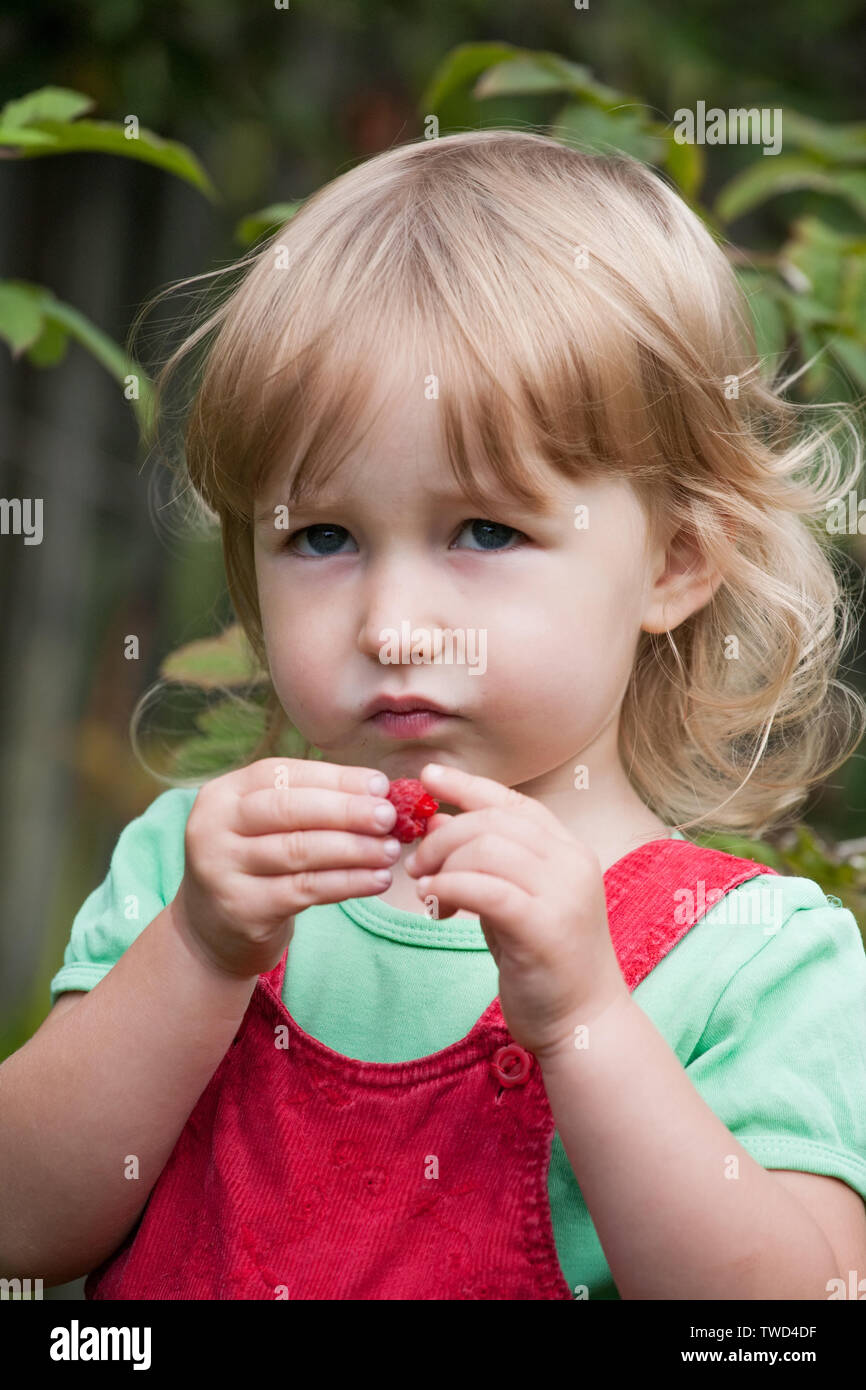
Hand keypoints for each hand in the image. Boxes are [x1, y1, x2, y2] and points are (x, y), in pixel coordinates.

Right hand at [171, 757, 399, 980]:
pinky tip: (377, 880)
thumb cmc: (256, 866)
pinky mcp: (241, 909)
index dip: (335, 778)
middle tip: (389, 817)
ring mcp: (222, 869)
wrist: (212, 932)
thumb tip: (379, 793)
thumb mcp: (267, 827)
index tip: (380, 786)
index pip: (282, 774)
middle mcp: (213, 827)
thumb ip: (311, 806)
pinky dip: (348, 883)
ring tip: (391, 850)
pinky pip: (305, 890)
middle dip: (346, 811)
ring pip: (300, 850)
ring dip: (354, 849)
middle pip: (288, 810)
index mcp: (223, 794)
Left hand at [405, 763, 628, 1061]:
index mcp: (568, 850)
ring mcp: (563, 893)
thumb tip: (439, 822)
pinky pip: (487, 890)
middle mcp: (571, 862)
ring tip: (426, 890)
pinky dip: (451, 888)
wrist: (585, 1023)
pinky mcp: (545, 927)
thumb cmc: (544, 962)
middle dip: (444, 836)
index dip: (468, 785)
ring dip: (444, 863)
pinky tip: (433, 902)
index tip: (428, 777)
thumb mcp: (512, 900)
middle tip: (417, 864)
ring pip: (489, 847)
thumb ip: (484, 862)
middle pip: (494, 821)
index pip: (513, 801)